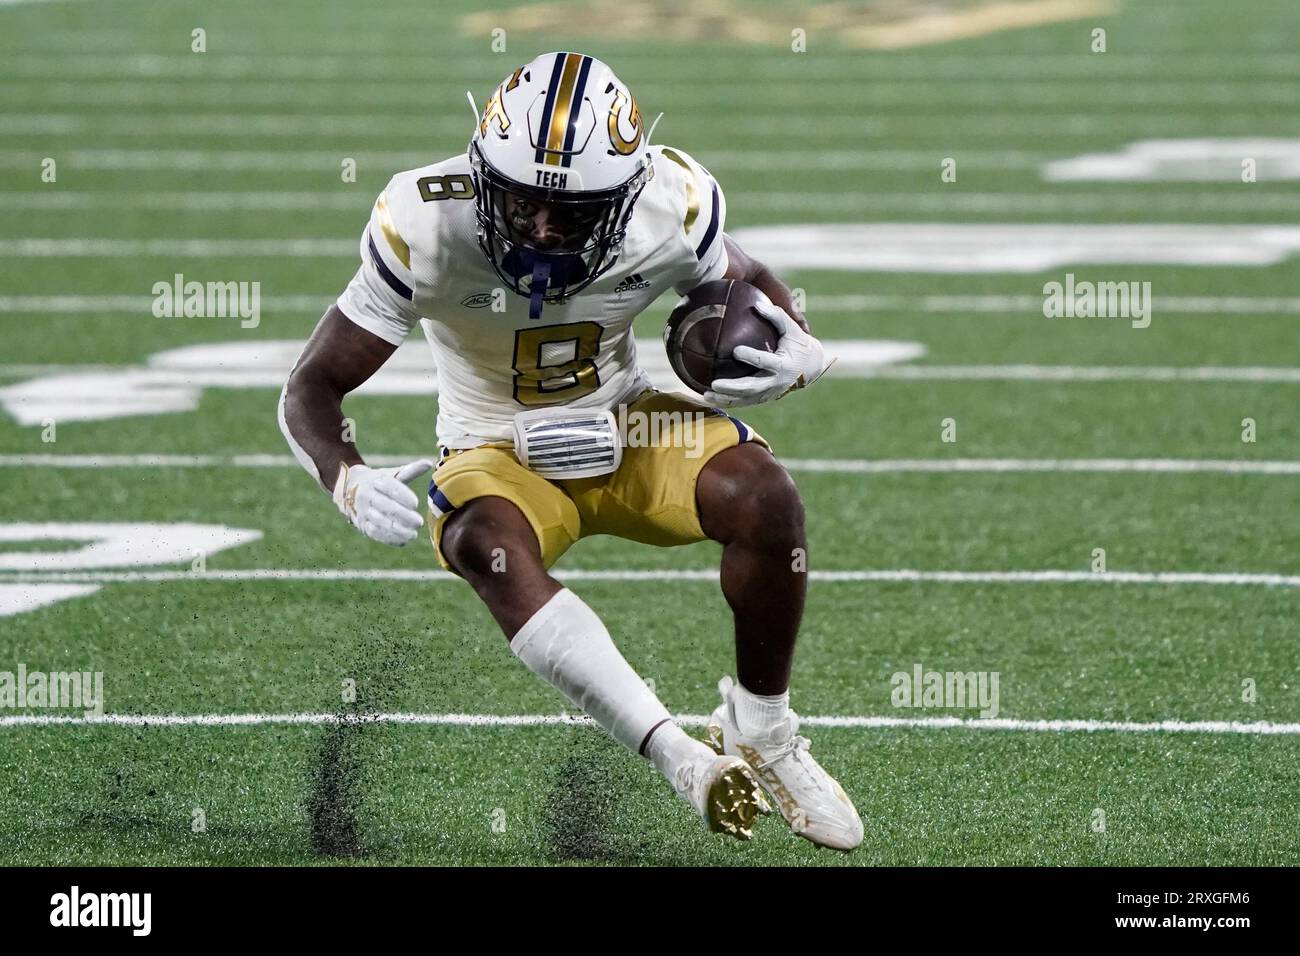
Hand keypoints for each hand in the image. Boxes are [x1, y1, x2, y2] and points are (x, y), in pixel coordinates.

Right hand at [332, 459, 433, 545]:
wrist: (350, 489)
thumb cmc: (379, 482)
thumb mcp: (393, 474)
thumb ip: (411, 470)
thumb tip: (428, 462)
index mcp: (376, 481)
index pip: (390, 487)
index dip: (403, 496)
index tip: (416, 504)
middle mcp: (367, 495)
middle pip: (386, 506)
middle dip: (403, 516)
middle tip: (419, 522)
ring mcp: (364, 511)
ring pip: (380, 522)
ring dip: (398, 530)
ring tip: (413, 534)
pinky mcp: (363, 525)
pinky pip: (375, 533)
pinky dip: (389, 539)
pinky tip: (404, 541)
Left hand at [703, 301, 826, 406]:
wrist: (812, 368)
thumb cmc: (799, 343)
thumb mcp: (792, 329)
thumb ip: (776, 316)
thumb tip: (757, 304)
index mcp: (783, 365)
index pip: (765, 362)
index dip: (752, 357)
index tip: (736, 351)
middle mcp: (775, 382)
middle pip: (751, 387)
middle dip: (732, 387)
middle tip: (714, 384)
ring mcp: (769, 393)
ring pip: (745, 399)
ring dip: (725, 399)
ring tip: (705, 395)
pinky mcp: (763, 398)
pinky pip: (743, 402)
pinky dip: (727, 402)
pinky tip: (709, 398)